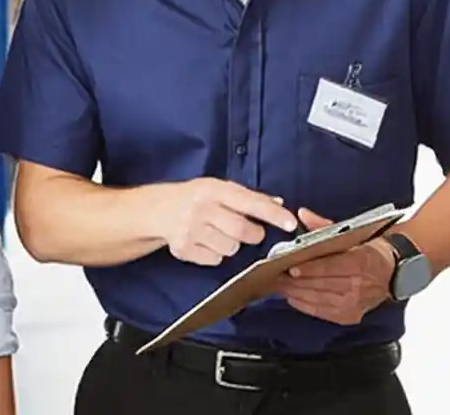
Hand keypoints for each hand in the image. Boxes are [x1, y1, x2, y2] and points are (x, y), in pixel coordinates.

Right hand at [161, 178, 298, 266]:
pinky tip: (207, 242)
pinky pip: (215, 260)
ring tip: (220, 234)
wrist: (158, 209)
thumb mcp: (219, 189)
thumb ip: (248, 196)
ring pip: (230, 248)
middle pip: (242, 230)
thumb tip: (278, 203)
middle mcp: (201, 209)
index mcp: (212, 189)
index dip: (272, 213)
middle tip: (251, 231)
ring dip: (232, 245)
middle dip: (254, 234)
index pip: (249, 202)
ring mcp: (190, 231)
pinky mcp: (184, 249)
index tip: (290, 223)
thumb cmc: (196, 197)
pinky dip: (216, 254)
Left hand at [274, 208, 396, 324]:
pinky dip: (306, 305)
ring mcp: (356, 303)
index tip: (291, 268)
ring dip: (297, 293)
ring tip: (280, 286)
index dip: (310, 269)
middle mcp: (360, 285)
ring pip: (320, 299)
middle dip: (297, 282)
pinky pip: (323, 312)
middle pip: (322, 284)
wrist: (393, 271)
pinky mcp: (351, 316)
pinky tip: (292, 297)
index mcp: (362, 261)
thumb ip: (323, 225)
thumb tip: (302, 214)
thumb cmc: (368, 250)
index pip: (331, 266)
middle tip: (276, 276)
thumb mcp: (349, 234)